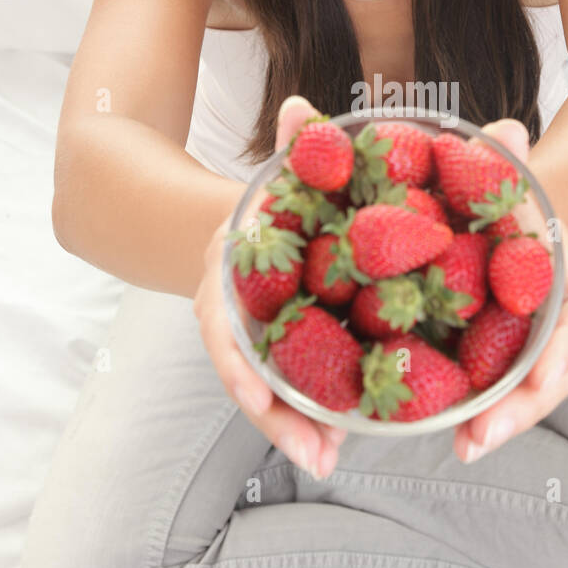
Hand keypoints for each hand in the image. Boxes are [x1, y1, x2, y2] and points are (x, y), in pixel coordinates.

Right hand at [193, 95, 347, 480]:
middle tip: (316, 453)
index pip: (223, 327)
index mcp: (231, 276)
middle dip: (279, 418)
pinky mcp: (296, 354)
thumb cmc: (279, 200)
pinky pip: (304, 389)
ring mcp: (265, 340)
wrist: (260, 222)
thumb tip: (298, 107)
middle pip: (251, 376)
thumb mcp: (286, 174)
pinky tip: (343, 442)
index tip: (256, 397)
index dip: (240, 364)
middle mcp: (238, 316)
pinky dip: (318, 416)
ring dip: (301, 429)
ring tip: (331, 459)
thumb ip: (296, 148)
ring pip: (276, 392)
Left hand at [452, 117, 567, 464]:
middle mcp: (556, 328)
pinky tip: (445, 438)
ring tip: (464, 446)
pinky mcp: (487, 368)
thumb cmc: (506, 201)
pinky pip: (484, 396)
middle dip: (521, 408)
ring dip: (495, 425)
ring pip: (521, 398)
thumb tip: (505, 132)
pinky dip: (467, 417)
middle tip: (482, 434)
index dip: (567, 347)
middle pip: (552, 377)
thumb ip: (507, 157)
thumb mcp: (508, 177)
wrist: (497, 224)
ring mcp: (524, 354)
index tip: (548, 372)